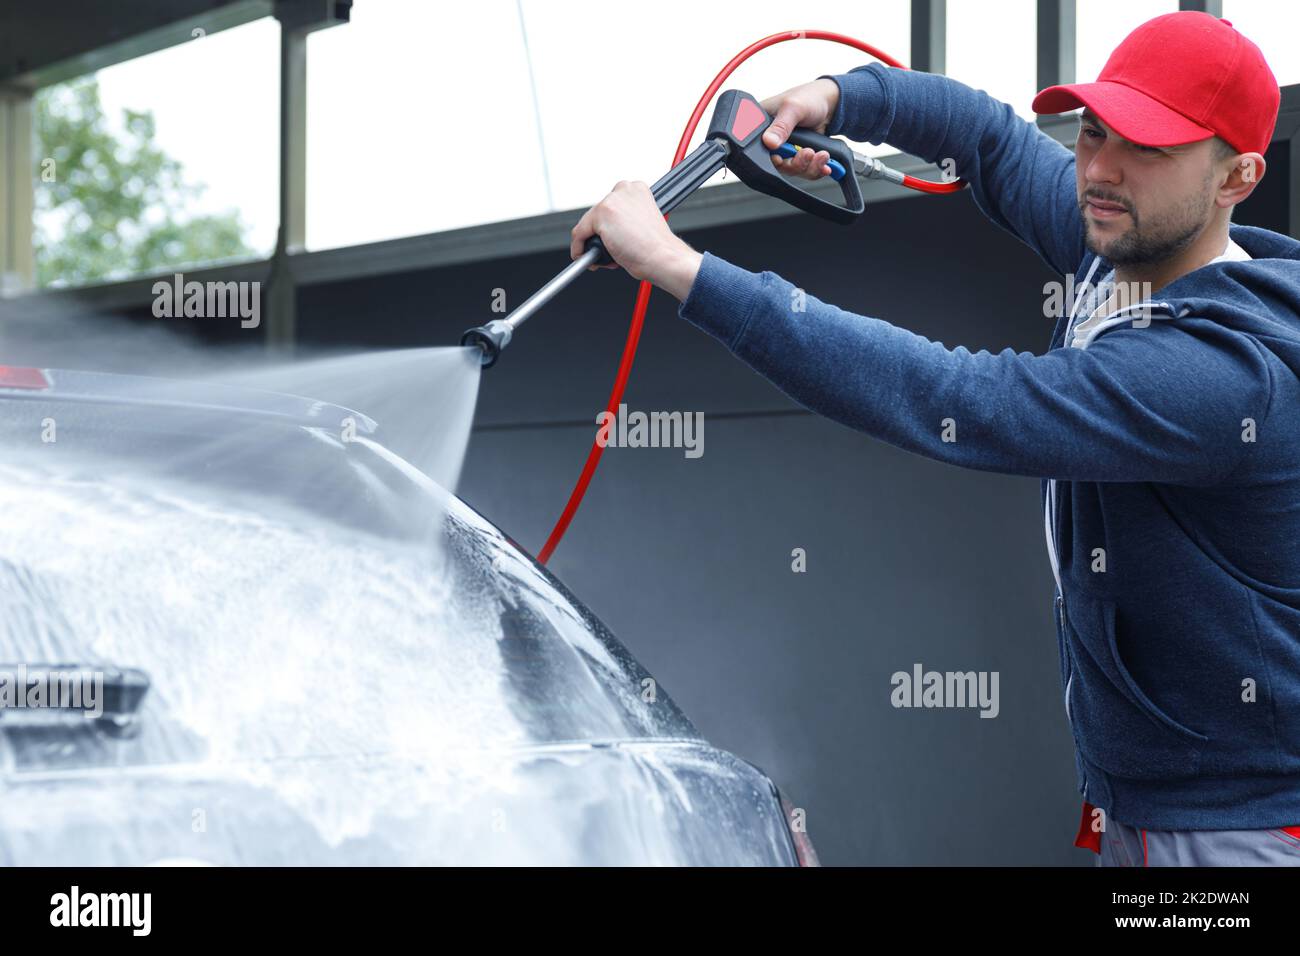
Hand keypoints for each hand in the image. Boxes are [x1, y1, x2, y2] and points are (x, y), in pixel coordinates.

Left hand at [570, 181, 702, 300]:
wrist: (662, 257)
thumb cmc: (657, 247)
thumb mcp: (641, 224)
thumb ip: (624, 220)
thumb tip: (608, 229)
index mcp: (637, 189)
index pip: (611, 205)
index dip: (609, 226)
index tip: (612, 238)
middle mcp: (624, 189)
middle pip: (597, 213)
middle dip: (600, 234)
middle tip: (610, 251)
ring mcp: (611, 201)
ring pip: (587, 224)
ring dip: (593, 242)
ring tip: (609, 255)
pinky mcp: (601, 214)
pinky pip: (579, 234)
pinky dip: (580, 249)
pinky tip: (590, 259)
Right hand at [760, 78, 840, 179]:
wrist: (830, 104)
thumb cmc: (808, 98)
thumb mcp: (793, 108)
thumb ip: (781, 126)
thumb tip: (769, 142)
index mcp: (761, 125)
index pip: (757, 148)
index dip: (769, 158)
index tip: (781, 158)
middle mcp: (771, 140)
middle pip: (776, 164)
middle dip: (795, 163)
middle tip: (808, 153)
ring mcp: (785, 150)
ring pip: (792, 169)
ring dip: (808, 166)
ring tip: (822, 155)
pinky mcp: (798, 156)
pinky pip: (804, 170)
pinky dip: (816, 169)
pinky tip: (824, 163)